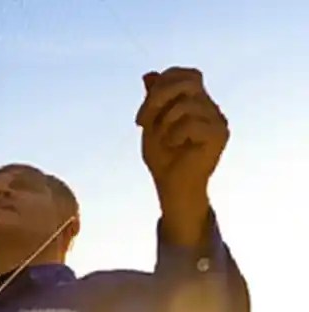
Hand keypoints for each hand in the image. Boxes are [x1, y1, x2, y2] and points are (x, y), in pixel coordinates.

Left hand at [136, 67, 228, 220]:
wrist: (173, 187)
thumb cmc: (164, 158)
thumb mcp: (152, 124)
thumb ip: (153, 99)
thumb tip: (149, 74)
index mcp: (196, 102)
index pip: (185, 74)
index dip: (161, 84)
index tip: (143, 114)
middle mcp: (210, 107)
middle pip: (189, 80)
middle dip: (158, 97)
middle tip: (143, 122)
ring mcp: (217, 120)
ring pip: (187, 103)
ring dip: (164, 121)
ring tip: (162, 139)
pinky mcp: (219, 135)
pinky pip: (192, 122)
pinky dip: (174, 134)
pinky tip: (174, 146)